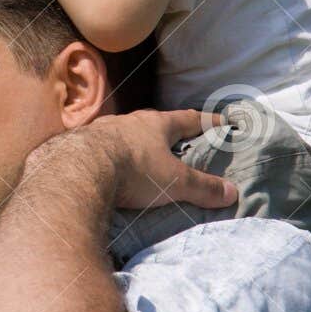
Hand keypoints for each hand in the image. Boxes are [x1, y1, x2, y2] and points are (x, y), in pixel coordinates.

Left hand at [73, 108, 236, 210]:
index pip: (188, 119)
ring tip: (143, 155)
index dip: (207, 121)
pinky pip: (101, 148)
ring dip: (135, 142)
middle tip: (177, 138)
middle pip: (154, 123)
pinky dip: (111, 155)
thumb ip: (202, 187)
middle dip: (167, 131)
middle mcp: (129, 121)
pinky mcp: (80, 145)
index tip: (222, 121)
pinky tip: (110, 166)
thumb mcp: (174, 181)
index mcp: (156, 123)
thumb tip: (232, 193)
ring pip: (125, 133)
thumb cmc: (134, 169)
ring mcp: (102, 131)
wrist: (78, 168)